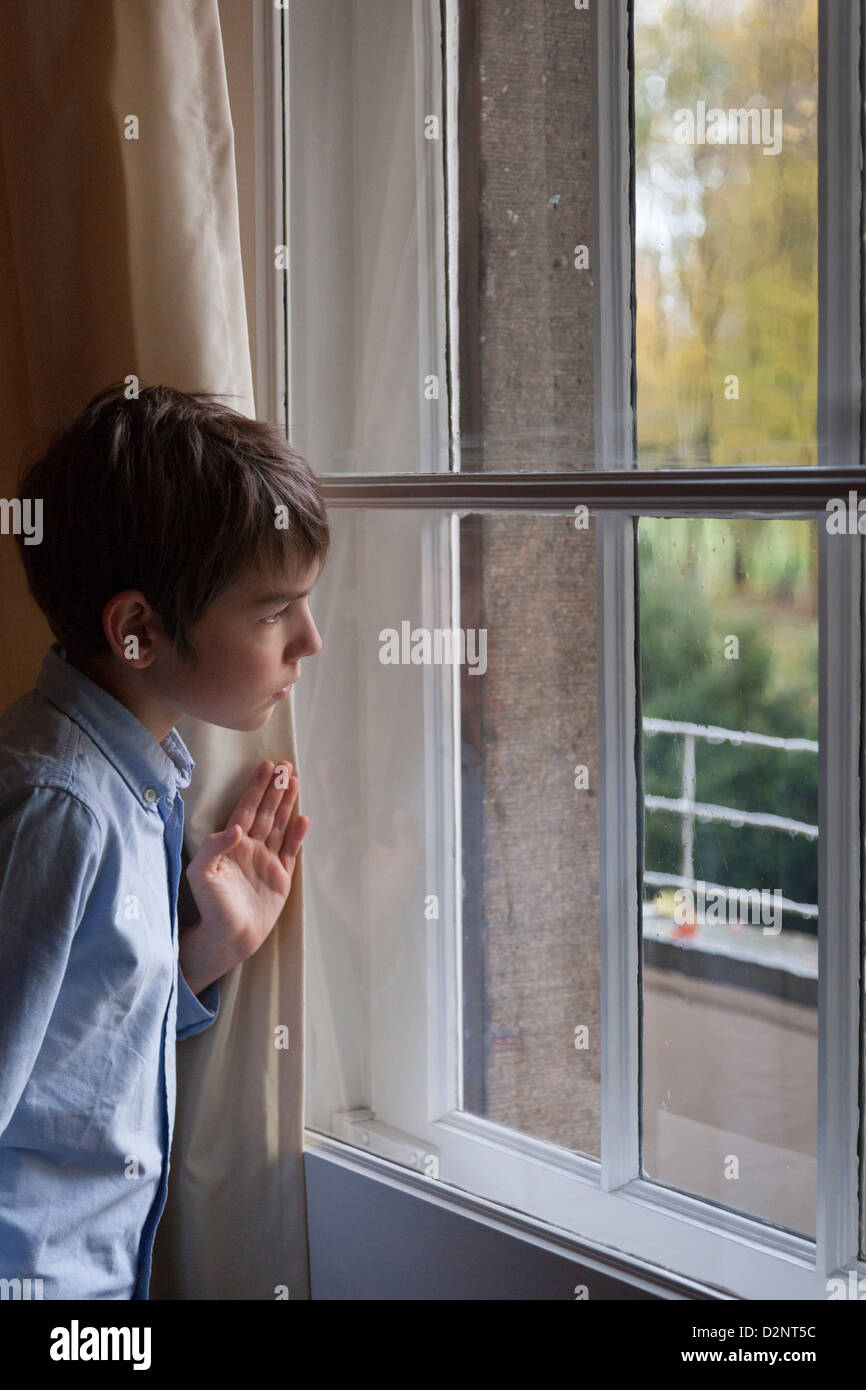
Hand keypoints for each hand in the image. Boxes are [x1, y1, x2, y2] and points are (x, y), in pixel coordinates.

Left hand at [180, 759, 307, 992]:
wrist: (229, 936)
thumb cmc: (211, 906)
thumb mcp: (201, 874)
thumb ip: (214, 847)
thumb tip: (237, 827)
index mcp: (232, 844)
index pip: (246, 809)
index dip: (256, 788)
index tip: (266, 767)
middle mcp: (251, 848)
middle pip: (266, 811)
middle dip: (275, 788)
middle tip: (285, 765)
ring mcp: (267, 861)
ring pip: (280, 825)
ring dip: (287, 804)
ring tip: (296, 782)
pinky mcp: (282, 876)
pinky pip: (292, 850)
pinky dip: (298, 834)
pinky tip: (303, 818)